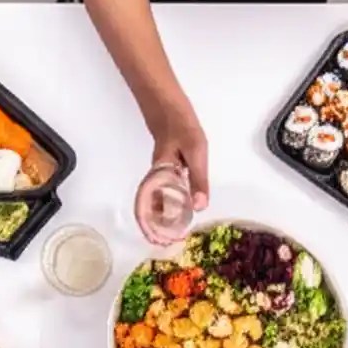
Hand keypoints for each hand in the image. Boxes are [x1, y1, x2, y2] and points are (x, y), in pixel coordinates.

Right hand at [137, 103, 208, 244]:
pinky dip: (163, 204)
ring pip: (153, 199)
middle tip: (162, 242)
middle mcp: (155, 176)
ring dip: (158, 216)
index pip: (150, 205)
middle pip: (148, 206)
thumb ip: (198, 179)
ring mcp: (157, 172)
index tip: (154, 239)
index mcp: (160, 174)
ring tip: (167, 233)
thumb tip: (199, 207)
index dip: (150, 223)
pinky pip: (159, 191)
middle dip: (153, 225)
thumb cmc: (182, 126)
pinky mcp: (162, 168)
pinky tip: (173, 210)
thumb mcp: (196, 152)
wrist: (167, 104)